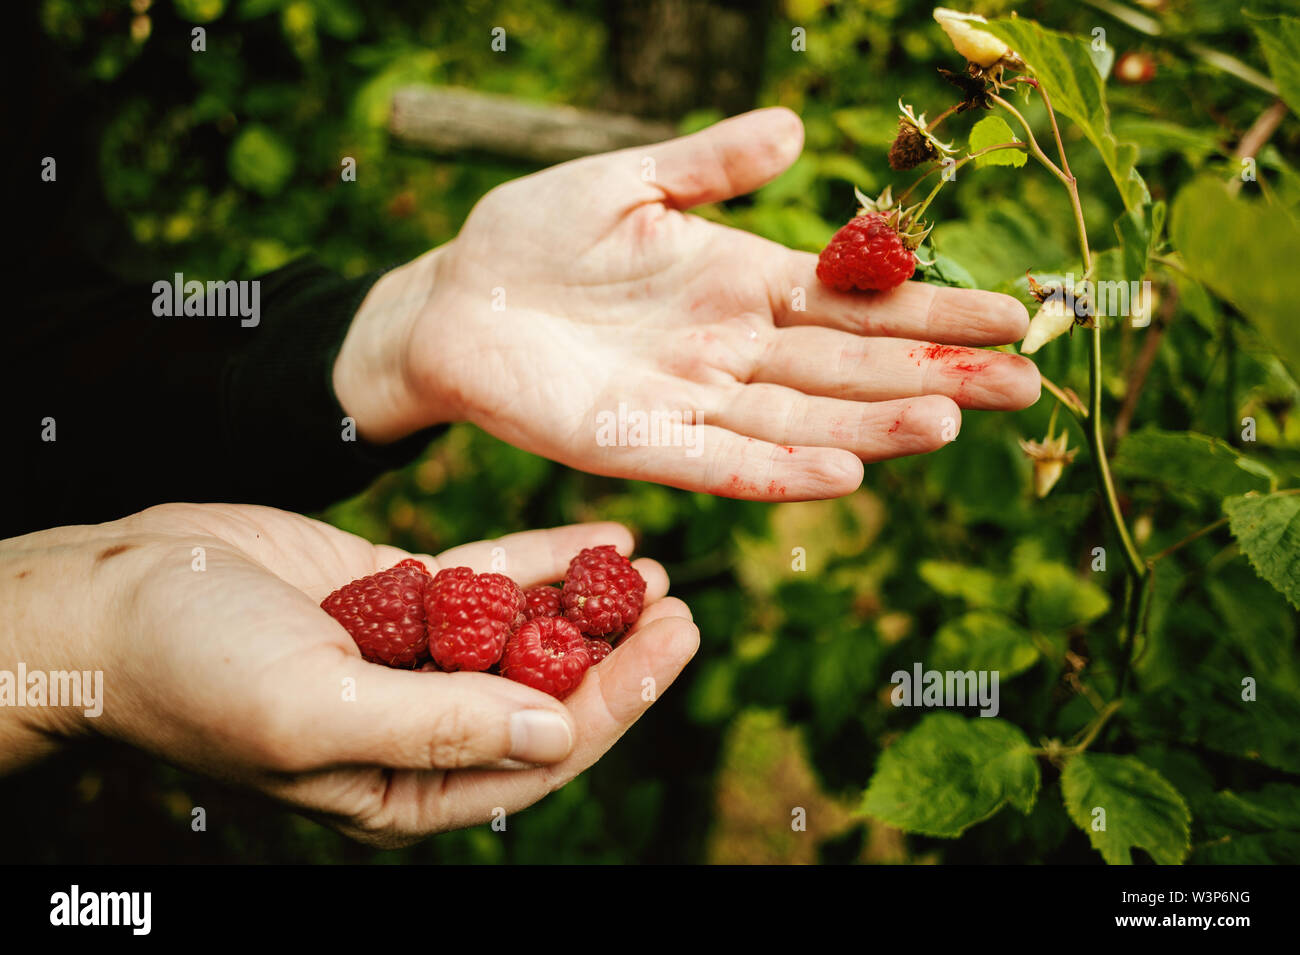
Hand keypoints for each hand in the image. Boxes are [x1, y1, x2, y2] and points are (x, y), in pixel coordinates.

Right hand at [0, 504, 696, 845]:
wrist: (113, 597)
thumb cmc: (193, 671)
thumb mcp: (317, 712)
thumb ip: (440, 729)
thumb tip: (556, 741)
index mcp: (405, 787)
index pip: (541, 754)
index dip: (617, 701)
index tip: (676, 643)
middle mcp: (419, 728)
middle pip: (546, 695)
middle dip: (617, 655)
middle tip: (681, 609)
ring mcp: (410, 658)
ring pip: (525, 637)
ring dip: (589, 607)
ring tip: (653, 573)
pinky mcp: (394, 596)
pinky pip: (485, 583)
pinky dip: (540, 563)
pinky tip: (598, 541)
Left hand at [335, 107, 1039, 499]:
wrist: (450, 302)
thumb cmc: (531, 240)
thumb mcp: (625, 182)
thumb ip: (708, 164)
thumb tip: (799, 129)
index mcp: (737, 282)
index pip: (854, 301)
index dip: (931, 309)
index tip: (1014, 312)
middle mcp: (730, 349)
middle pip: (849, 368)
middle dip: (936, 373)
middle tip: (1027, 380)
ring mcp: (689, 401)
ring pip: (801, 420)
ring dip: (874, 425)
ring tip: (953, 421)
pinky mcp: (637, 445)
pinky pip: (721, 463)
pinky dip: (780, 470)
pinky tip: (844, 473)